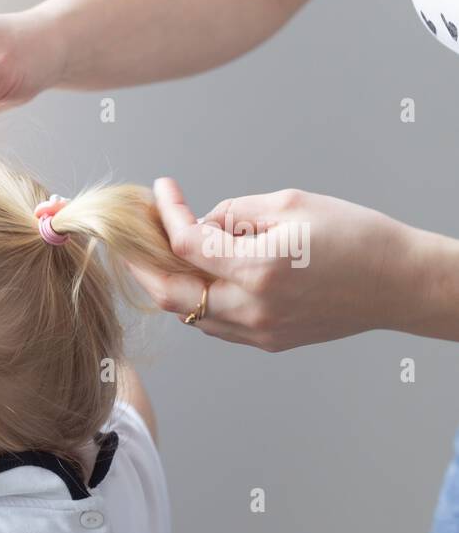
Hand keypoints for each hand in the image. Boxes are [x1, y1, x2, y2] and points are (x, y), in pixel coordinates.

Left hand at [132, 179, 413, 351]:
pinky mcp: (265, 341)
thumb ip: (233, 213)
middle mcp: (251, 308)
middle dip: (141, 263)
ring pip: (187, 313)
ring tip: (166, 249)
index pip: (186, 244)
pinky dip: (198, 298)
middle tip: (132, 234)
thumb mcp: (291, 204)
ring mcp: (257, 331)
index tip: (161, 191)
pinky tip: (201, 273)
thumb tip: (199, 224)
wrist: (400, 283)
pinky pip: (213, 323)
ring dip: (170, 281)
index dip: (167, 214)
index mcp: (258, 269)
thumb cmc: (356, 236)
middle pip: (168, 293)